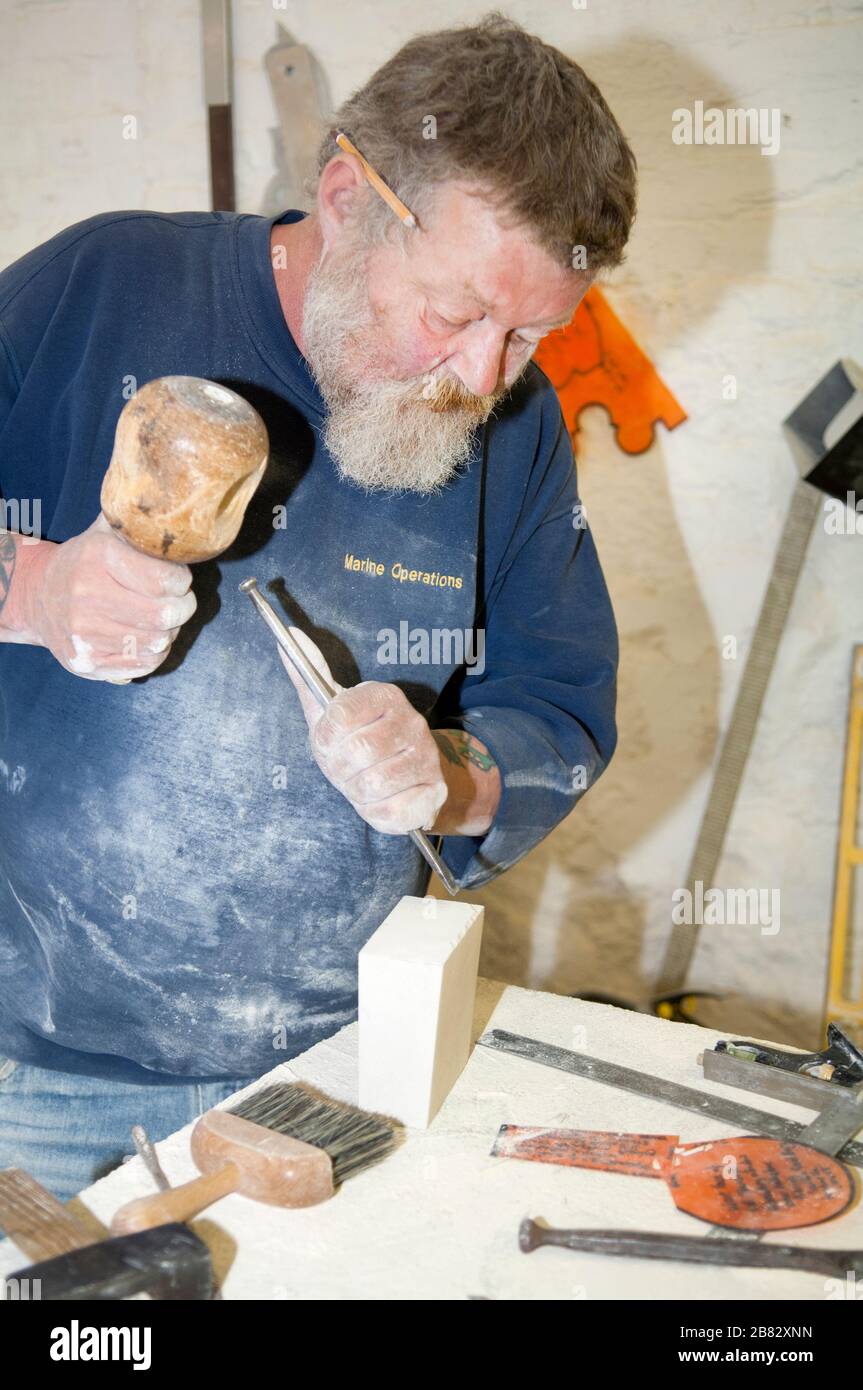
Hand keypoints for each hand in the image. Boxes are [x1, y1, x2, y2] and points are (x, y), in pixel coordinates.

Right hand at [21, 514, 196, 680]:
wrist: (38, 598)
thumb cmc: (84, 563)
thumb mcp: (104, 532)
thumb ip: (137, 520)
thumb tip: (175, 506)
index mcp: (97, 556)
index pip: (164, 580)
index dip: (182, 581)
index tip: (179, 579)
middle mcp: (87, 596)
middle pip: (165, 615)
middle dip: (183, 608)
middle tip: (180, 602)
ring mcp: (84, 634)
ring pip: (158, 642)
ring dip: (169, 631)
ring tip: (159, 619)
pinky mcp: (88, 662)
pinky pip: (145, 663)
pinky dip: (154, 651)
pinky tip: (144, 636)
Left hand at [280, 629, 448, 833]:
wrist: (406, 779)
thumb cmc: (358, 743)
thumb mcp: (330, 712)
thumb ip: (309, 676)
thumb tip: (290, 637)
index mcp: (384, 695)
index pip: (340, 716)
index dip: (325, 739)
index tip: (328, 744)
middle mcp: (412, 721)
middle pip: (357, 751)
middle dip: (340, 769)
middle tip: (345, 769)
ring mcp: (427, 756)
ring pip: (372, 783)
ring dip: (356, 791)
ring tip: (362, 783)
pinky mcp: (434, 790)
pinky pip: (390, 809)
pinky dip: (374, 810)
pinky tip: (379, 799)